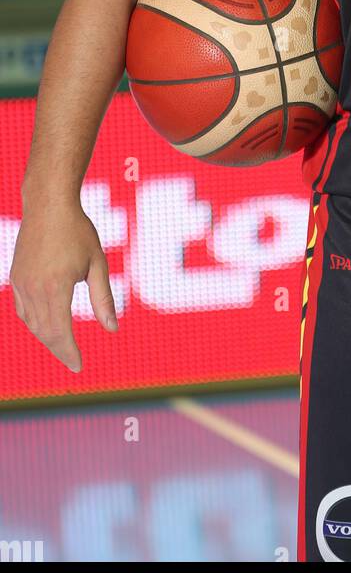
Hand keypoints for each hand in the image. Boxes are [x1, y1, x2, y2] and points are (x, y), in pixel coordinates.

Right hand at [10, 200, 118, 372]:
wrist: (48, 205)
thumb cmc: (78, 231)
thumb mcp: (97, 263)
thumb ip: (103, 298)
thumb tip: (112, 329)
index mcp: (55, 288)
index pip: (60, 333)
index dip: (69, 352)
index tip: (78, 366)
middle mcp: (34, 289)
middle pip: (45, 333)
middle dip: (60, 350)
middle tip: (73, 361)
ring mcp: (21, 284)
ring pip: (32, 323)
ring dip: (47, 338)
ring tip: (64, 346)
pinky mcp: (16, 277)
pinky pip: (23, 310)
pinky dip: (35, 323)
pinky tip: (47, 325)